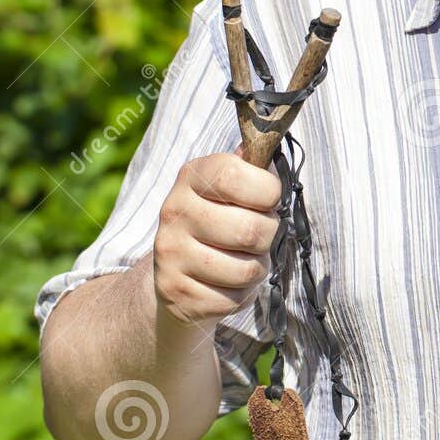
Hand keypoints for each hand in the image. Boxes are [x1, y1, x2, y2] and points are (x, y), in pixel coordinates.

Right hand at [153, 149, 281, 328]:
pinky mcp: (176, 294)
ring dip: (257, 267)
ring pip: (246, 268)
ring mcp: (171, 255)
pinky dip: (242, 294)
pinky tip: (226, 283)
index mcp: (191, 177)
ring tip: (243, 259)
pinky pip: (234, 298)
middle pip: (250, 229)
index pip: (236, 174)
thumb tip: (267, 141)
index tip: (268, 198)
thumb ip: (249, 167)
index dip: (267, 190)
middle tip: (258, 235)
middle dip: (268, 235)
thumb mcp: (228, 189)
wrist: (173, 277)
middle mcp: (173, 212)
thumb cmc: (217, 223)